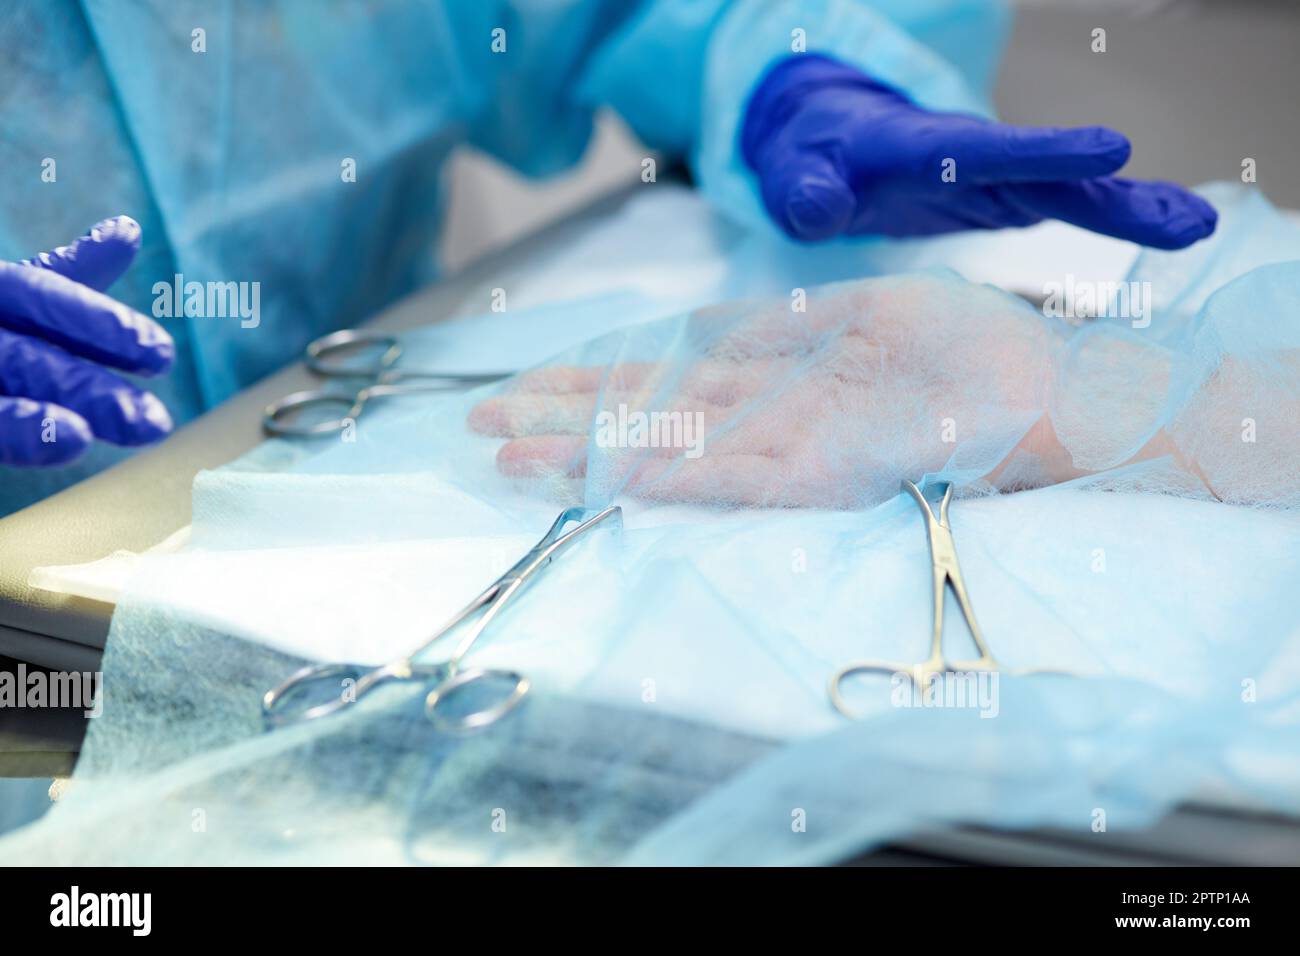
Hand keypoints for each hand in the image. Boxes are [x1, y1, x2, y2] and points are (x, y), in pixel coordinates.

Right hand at [0, 216, 173, 466]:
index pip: (38, 294)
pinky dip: (18, 432)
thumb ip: (63, 274)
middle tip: (153, 425)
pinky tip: (61, 439)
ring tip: (83, 438)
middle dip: (87, 390)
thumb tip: (128, 230)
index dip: (97, 324)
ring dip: (30, 423)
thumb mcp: (10, 297)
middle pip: (22, 356)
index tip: (162, 357)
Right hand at [469, 276, 1059, 507]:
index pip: (661, 385)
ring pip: (663, 450)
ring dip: (584, 452)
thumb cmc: (965, 347)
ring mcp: (782, 447)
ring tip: (506, 453)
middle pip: (645, 419)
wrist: (1048, 397)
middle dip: (562, 421)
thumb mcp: (857, 309)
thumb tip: (693, 327)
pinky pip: (720, 475)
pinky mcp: (817, 473)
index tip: (524, 386)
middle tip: (478, 426)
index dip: (588, 387)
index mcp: (770, 381)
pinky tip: (594, 475)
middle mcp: (762, 420)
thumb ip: (774, 325)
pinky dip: (655, 476)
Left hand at [741, 54, 1217, 248]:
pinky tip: (1167, 232)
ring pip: (1071, 193)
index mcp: (922, 150)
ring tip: (1193, 227)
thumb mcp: (795, 176)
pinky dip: (1116, 218)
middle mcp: (973, 158)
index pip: (988, 152)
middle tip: (1184, 220)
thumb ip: (805, 191)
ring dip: (1131, 210)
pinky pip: (1067, 207)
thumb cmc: (812, 160)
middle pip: (1051, 177)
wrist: (829, 147)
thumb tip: (816, 207)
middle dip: (1116, 196)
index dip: (1047, 153)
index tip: (1111, 149)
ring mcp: (995, 178)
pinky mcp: (1006, 197)